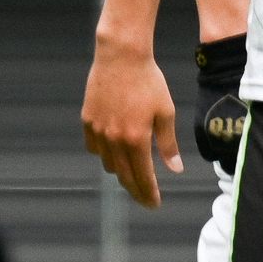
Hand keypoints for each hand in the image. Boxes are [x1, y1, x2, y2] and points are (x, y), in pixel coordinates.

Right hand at [82, 35, 183, 207]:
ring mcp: (97, 131)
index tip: (154, 204)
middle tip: (145, 198)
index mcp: (136, 139)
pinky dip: (105, 155)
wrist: (121, 56)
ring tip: (133, 174)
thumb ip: (168, 144)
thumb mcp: (165, 112)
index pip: (142, 176)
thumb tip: (175, 169)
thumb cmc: (149, 81)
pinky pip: (94, 148)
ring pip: (108, 164)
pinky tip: (115, 153)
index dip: (148, 193)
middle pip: (123, 176)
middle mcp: (114, 139)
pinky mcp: (87, 121)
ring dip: (121, 172)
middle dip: (135, 190)